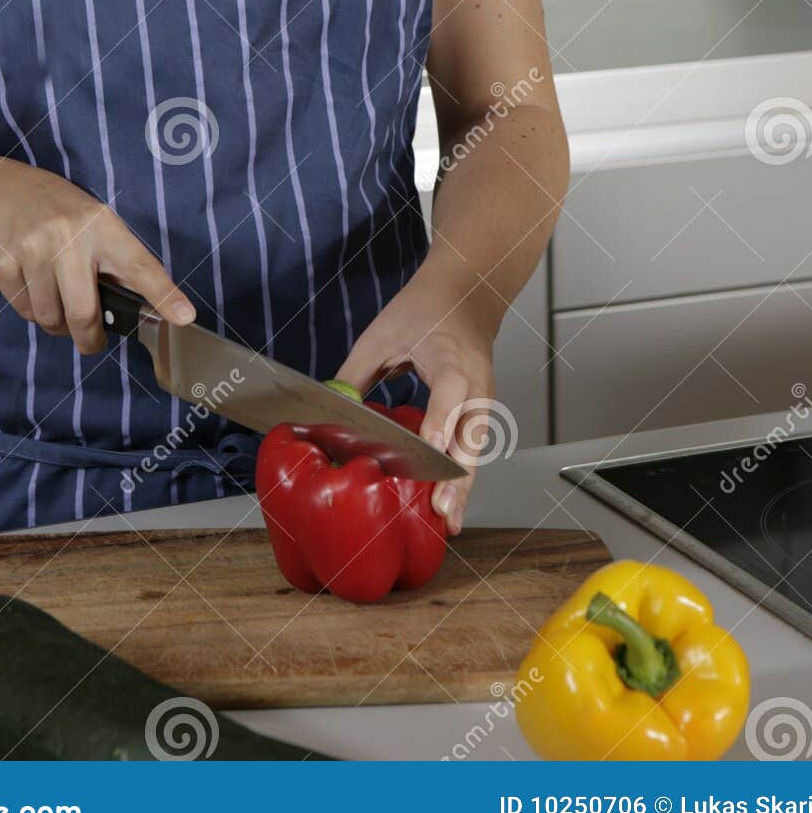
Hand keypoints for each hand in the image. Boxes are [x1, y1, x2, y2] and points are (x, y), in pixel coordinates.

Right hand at [0, 158, 195, 353]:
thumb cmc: (53, 210)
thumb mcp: (90, 220)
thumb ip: (110, 259)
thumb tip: (134, 309)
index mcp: (101, 224)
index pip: (138, 264)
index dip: (163, 293)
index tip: (184, 316)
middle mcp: (68, 236)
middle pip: (84, 312)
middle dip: (90, 339)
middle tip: (92, 342)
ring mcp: (33, 249)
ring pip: (50, 317)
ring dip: (56, 324)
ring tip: (55, 301)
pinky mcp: (3, 263)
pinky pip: (23, 310)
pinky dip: (30, 309)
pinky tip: (30, 284)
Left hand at [331, 269, 499, 535]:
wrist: (468, 290)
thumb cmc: (425, 308)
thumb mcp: (383, 334)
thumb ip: (356, 373)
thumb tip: (328, 412)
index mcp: (451, 355)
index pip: (451, 392)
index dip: (440, 423)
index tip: (430, 453)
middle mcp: (475, 380)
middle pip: (471, 433)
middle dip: (457, 476)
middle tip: (442, 512)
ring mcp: (484, 396)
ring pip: (476, 447)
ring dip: (463, 485)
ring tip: (448, 522)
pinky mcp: (481, 408)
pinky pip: (473, 445)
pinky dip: (464, 474)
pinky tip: (451, 502)